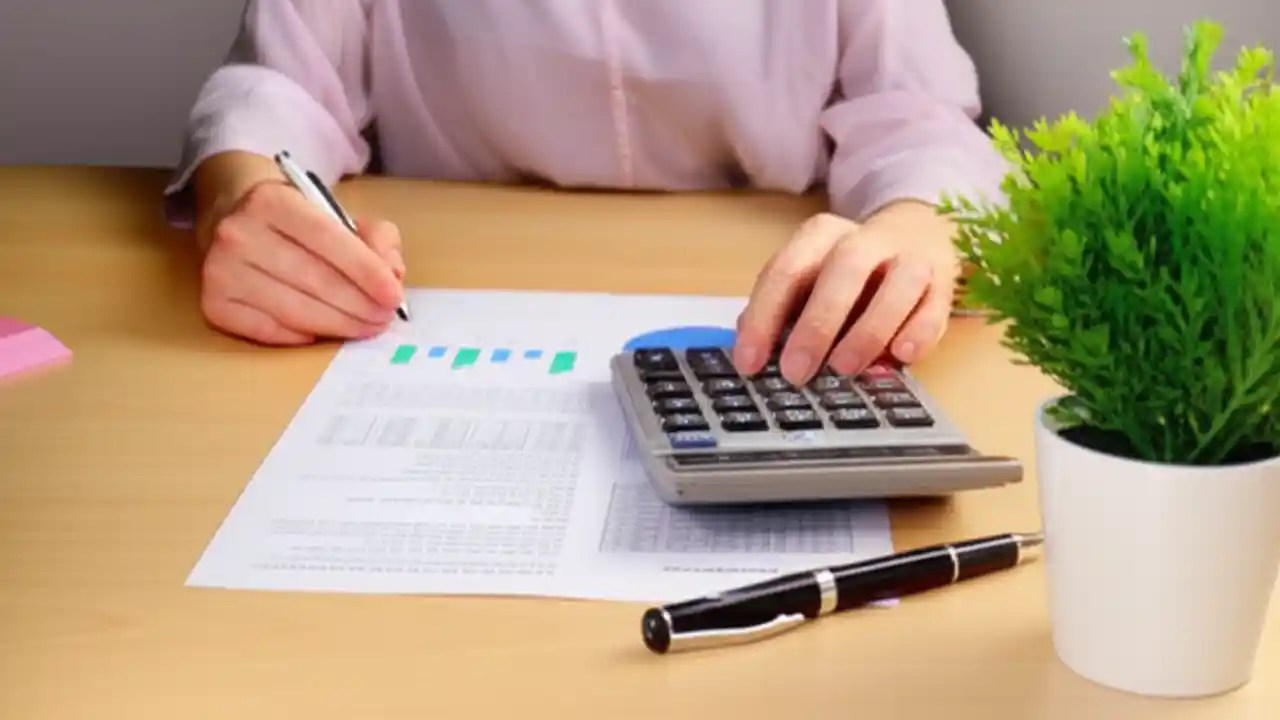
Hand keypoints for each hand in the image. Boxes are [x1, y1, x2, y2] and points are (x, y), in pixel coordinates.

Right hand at [199, 180, 405, 344]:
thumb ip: (376, 238)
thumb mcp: (338, 214)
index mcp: (272, 200)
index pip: (328, 239)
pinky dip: (302, 336)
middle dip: (358, 306)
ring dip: (337, 325)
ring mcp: (220, 270)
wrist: (233, 218)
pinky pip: (268, 330)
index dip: (366, 271)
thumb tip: (393, 275)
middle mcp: (239, 233)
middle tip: (383, 319)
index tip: (393, 296)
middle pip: (314, 280)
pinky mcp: (213, 303)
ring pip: (294, 310)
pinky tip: (322, 331)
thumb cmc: (297, 222)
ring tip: (364, 328)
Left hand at [732, 202, 959, 384]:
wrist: (920, 232)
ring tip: (845, 369)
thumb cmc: (851, 272)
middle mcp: (866, 240)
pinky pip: (936, 305)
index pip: (786, 270)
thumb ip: (783, 308)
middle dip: (816, 324)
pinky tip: (902, 355)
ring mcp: (910, 258)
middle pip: (842, 270)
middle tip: (796, 372)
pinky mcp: (943, 282)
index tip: (749, 363)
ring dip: (869, 329)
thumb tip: (749, 345)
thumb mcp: (811, 277)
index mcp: (821, 236)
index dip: (764, 318)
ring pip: (896, 284)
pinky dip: (920, 331)